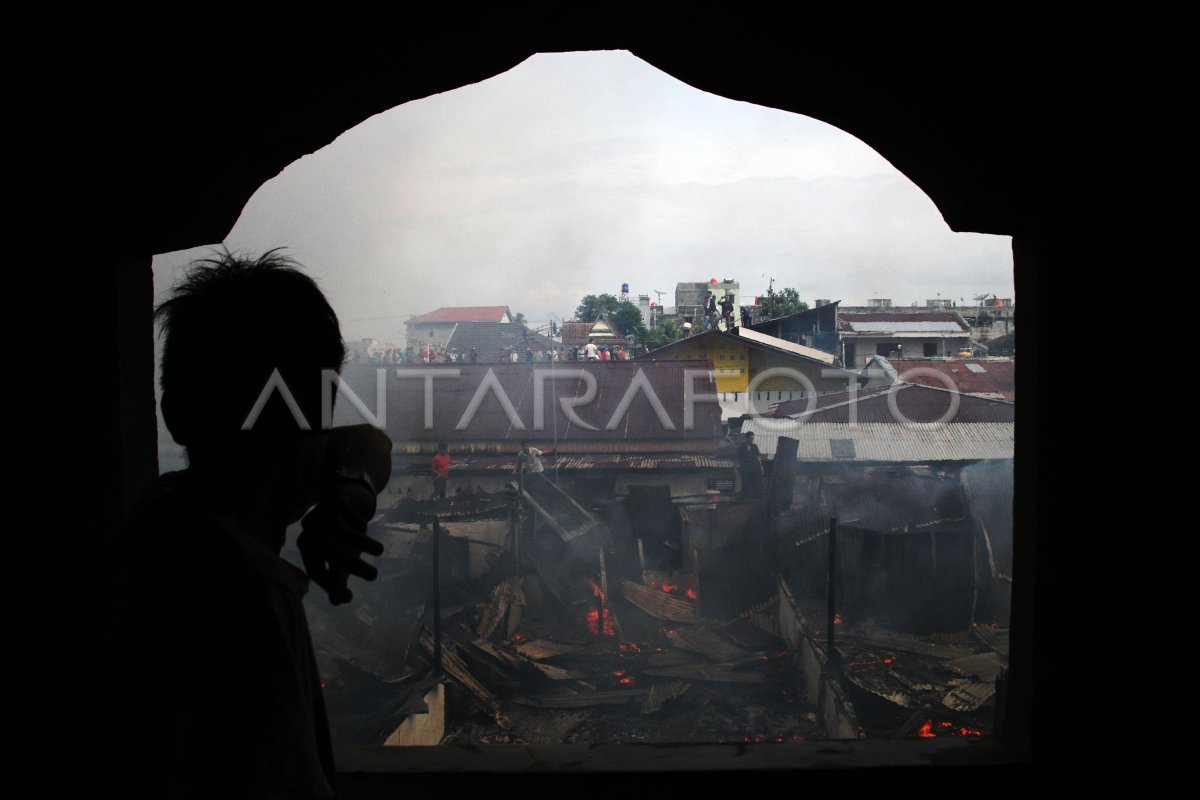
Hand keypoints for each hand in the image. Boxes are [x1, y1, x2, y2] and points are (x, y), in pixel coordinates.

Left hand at [297, 478, 383, 604]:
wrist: (347, 496)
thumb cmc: (343, 532)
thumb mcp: (342, 555)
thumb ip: (337, 576)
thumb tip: (336, 603)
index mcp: (307, 546)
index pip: (315, 569)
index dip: (330, 585)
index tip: (349, 599)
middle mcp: (310, 529)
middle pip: (328, 551)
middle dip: (351, 565)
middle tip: (373, 576)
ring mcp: (321, 512)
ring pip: (341, 532)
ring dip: (362, 543)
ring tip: (380, 551)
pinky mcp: (334, 498)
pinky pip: (350, 514)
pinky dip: (361, 523)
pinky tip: (367, 523)